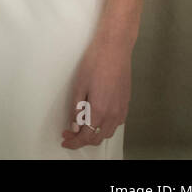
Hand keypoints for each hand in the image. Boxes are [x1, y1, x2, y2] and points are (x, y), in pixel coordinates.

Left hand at [61, 32, 131, 149]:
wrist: (114, 49)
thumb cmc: (95, 63)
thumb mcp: (79, 86)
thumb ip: (77, 109)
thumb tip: (75, 126)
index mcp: (100, 111)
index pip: (86, 136)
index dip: (74, 141)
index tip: (65, 140)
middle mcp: (114, 114)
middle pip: (98, 137)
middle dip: (82, 139)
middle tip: (69, 133)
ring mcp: (122, 109)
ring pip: (108, 132)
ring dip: (94, 134)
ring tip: (81, 126)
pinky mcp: (126, 103)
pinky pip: (116, 123)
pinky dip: (105, 127)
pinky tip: (96, 119)